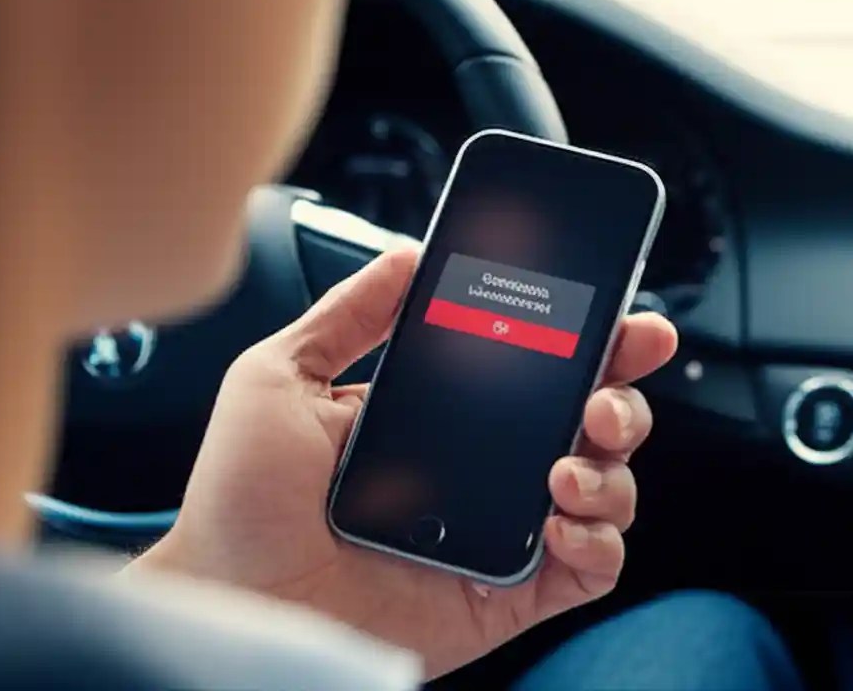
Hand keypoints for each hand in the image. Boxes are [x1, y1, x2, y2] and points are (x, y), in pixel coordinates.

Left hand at [130, 246, 677, 678]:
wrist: (230, 599)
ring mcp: (504, 531)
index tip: (622, 316)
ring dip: (611, 471)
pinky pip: (592, 568)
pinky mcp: (511, 594)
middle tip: (602, 395)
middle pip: (592, 423)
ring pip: (607, 490)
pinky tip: (560, 524)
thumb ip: (348, 313)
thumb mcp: (281, 378)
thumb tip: (406, 254)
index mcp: (448, 415)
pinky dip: (598, 543)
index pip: (541, 368)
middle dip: (622, 399)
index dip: (593, 341)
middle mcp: (487, 470)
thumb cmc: (241, 501)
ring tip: (566, 466)